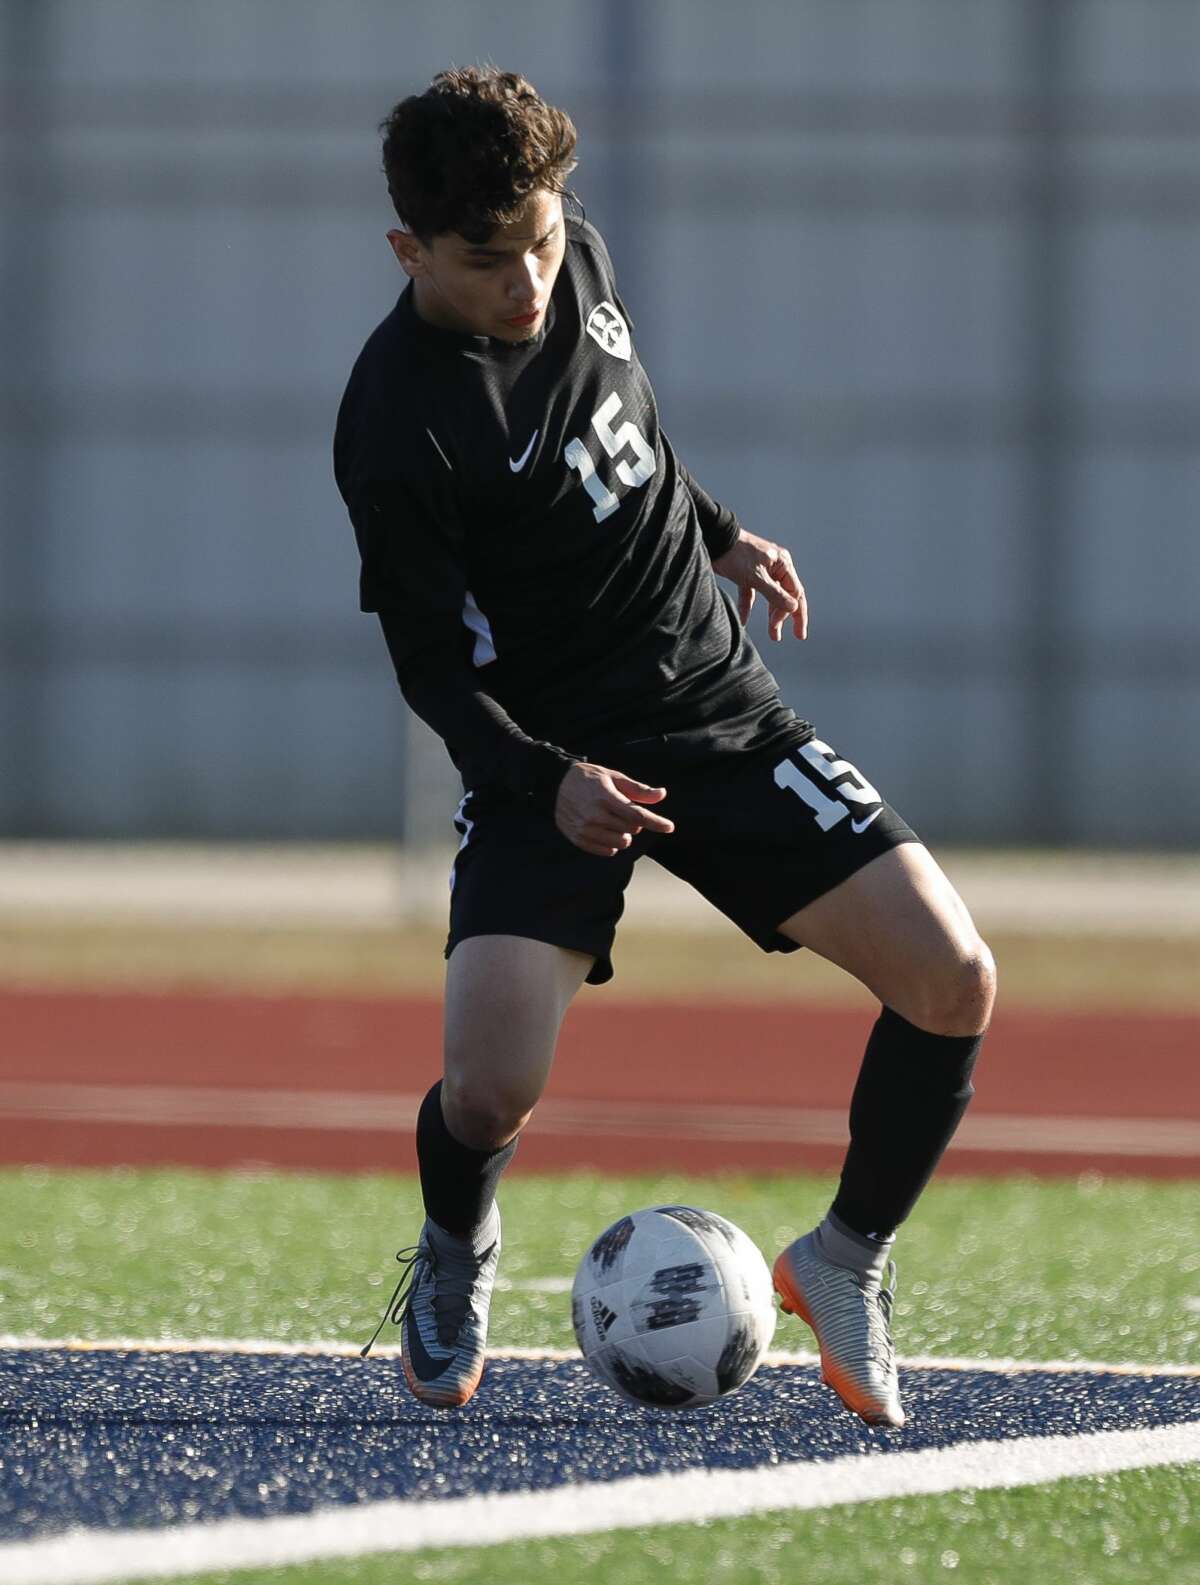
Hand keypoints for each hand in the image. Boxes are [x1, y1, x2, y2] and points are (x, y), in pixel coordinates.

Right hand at [554, 762, 674, 856]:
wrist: (555, 784)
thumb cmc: (589, 779)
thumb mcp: (614, 777)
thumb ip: (638, 789)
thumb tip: (662, 794)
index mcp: (605, 797)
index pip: (637, 815)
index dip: (656, 822)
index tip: (670, 827)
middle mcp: (594, 815)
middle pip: (631, 831)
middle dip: (634, 823)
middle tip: (622, 811)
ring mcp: (585, 829)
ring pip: (621, 843)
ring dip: (624, 834)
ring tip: (613, 821)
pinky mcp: (578, 839)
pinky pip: (607, 851)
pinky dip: (612, 844)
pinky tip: (605, 831)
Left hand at [712, 529, 807, 641]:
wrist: (713, 539)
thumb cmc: (736, 555)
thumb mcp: (756, 577)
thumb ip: (774, 594)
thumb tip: (793, 608)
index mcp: (782, 564)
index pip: (796, 593)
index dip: (796, 614)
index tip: (793, 633)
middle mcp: (775, 567)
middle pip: (785, 596)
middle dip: (783, 617)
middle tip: (778, 636)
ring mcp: (761, 570)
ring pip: (770, 597)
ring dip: (771, 615)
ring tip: (772, 634)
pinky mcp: (745, 574)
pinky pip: (751, 595)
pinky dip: (748, 607)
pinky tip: (744, 621)